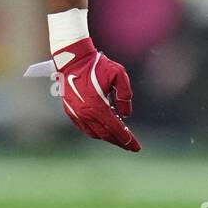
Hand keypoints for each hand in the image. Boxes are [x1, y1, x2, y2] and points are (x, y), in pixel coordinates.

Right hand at [53, 37, 140, 151]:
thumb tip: (126, 114)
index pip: (116, 129)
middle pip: (106, 135)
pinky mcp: (70, 112)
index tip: (136, 147)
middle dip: (119, 141)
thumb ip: (125, 95)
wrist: (73, 60)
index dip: (127, 140)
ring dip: (108, 137)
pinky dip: (95, 132)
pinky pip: (85, 128)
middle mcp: (86, 114)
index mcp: (98, 106)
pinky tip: (103, 129)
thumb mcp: (119, 74)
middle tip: (130, 145)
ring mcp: (76, 114)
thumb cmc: (98, 65)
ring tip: (119, 137)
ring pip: (94, 134)